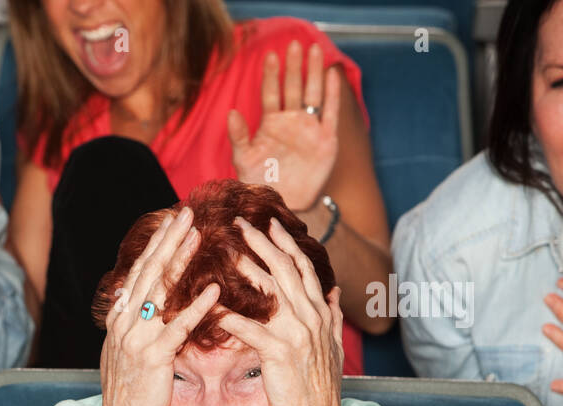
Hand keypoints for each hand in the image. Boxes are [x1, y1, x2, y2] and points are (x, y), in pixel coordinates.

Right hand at [99, 207, 219, 405]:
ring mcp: (137, 339)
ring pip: (160, 292)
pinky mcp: (154, 357)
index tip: (172, 221)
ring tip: (199, 238)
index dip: (156, 245)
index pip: (140, 273)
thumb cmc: (133, 390)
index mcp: (120, 319)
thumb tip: (142, 300)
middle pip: (148, 273)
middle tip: (186, 214)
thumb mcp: (127, 350)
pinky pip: (179, 326)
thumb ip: (136, 323)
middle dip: (168, 241)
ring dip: (180, 262)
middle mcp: (124, 323)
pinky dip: (197, 307)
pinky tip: (215, 290)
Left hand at [215, 217, 342, 405]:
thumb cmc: (318, 388)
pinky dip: (230, 316)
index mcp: (321, 313)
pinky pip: (249, 328)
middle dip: (263, 243)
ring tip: (225, 253)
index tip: (271, 225)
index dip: (287, 244)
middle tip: (241, 224)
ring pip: (269, 291)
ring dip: (246, 269)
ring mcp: (296, 333)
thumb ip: (334, 315)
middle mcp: (311, 318)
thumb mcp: (333, 347)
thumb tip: (334, 292)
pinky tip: (212, 307)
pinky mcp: (278, 352)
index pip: (303, 269)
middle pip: (285, 269)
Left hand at [228, 41, 339, 214]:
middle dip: (293, 66)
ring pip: (312, 94)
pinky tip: (331, 74)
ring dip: (314, 73)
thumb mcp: (244, 160)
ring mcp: (309, 129)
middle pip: (293, 87)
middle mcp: (290, 122)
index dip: (271, 75)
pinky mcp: (326, 140)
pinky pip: (329, 113)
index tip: (269, 55)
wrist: (284, 205)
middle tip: (294, 44)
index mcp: (270, 124)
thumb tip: (231, 112)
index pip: (271, 93)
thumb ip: (239, 137)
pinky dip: (332, 95)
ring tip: (315, 50)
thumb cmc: (260, 183)